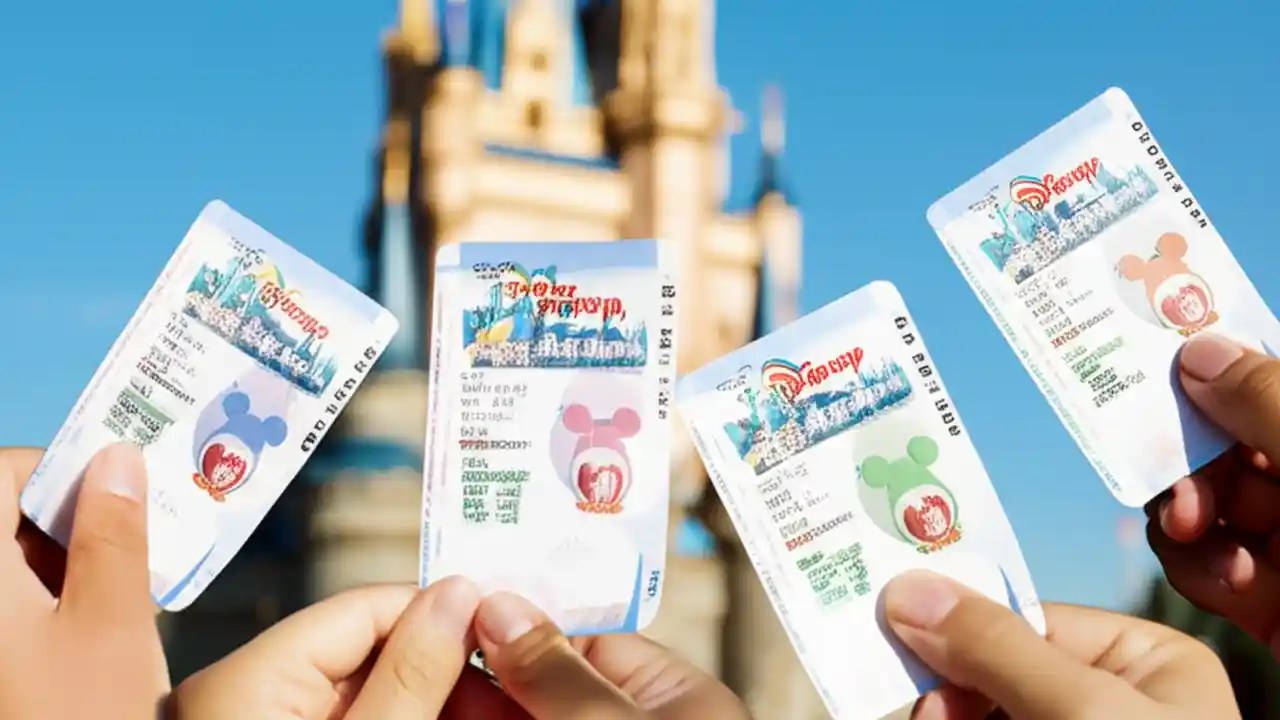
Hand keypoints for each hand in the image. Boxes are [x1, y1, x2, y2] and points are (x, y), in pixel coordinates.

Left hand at [0, 443, 168, 718]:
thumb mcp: (112, 625)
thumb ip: (115, 532)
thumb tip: (117, 457)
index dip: (60, 469)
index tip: (119, 492)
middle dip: (67, 521)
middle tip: (129, 550)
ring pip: (0, 563)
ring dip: (55, 565)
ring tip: (114, 604)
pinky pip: (3, 608)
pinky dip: (36, 605)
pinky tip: (80, 639)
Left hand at [168, 577, 480, 719]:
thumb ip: (411, 675)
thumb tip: (460, 592)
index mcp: (247, 676)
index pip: (365, 606)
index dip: (444, 614)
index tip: (508, 633)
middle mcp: (241, 690)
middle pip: (368, 650)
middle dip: (442, 663)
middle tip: (507, 689)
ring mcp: (252, 719)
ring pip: (363, 687)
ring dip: (428, 695)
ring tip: (492, 709)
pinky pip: (346, 716)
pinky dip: (396, 715)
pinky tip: (444, 717)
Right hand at [441, 592, 749, 719]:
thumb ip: (561, 674)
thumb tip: (501, 607)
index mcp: (675, 698)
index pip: (588, 635)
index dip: (522, 611)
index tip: (460, 592)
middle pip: (545, 679)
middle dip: (482, 655)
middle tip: (415, 628)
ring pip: (521, 715)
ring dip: (469, 693)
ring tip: (415, 668)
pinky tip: (437, 710)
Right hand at [884, 570, 1237, 719]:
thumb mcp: (1084, 709)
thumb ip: (996, 648)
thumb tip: (907, 590)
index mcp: (1147, 661)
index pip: (1031, 621)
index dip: (961, 621)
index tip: (893, 615)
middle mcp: (1114, 701)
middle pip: (998, 667)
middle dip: (949, 680)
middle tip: (916, 701)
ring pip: (984, 705)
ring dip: (945, 711)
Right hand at [1147, 333, 1279, 657]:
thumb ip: (1272, 401)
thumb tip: (1200, 349)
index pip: (1273, 372)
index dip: (1220, 358)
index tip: (1160, 354)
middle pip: (1227, 435)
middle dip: (1192, 455)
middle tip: (1184, 483)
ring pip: (1205, 499)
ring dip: (1189, 516)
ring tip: (1206, 539)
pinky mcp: (1275, 600)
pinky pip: (1205, 562)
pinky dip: (1200, 569)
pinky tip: (1233, 586)